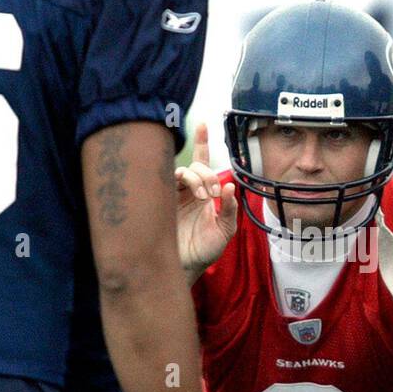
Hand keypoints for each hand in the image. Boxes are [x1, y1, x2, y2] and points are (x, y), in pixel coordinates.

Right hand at [176, 123, 237, 277]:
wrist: (185, 267)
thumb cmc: (204, 250)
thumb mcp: (224, 230)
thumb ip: (229, 209)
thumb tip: (231, 186)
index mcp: (203, 193)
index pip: (203, 163)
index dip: (202, 142)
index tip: (203, 124)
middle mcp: (187, 190)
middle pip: (196, 166)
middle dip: (208, 174)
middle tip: (214, 193)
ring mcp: (173, 195)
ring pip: (183, 171)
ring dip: (196, 179)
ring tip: (203, 197)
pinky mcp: (161, 202)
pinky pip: (167, 182)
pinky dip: (182, 182)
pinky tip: (191, 194)